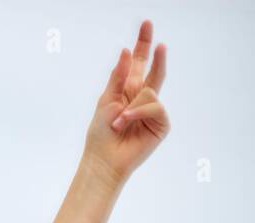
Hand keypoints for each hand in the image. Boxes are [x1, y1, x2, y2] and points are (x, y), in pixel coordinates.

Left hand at [82, 20, 169, 187]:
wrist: (103, 160)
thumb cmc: (100, 134)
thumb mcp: (106, 100)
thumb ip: (119, 76)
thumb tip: (127, 51)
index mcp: (128, 91)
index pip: (138, 64)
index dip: (142, 45)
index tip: (146, 25)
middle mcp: (143, 98)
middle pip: (154, 69)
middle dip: (155, 53)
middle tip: (154, 33)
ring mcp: (153, 111)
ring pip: (150, 90)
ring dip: (130, 107)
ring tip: (117, 123)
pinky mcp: (161, 124)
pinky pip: (155, 106)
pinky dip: (138, 113)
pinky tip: (125, 124)